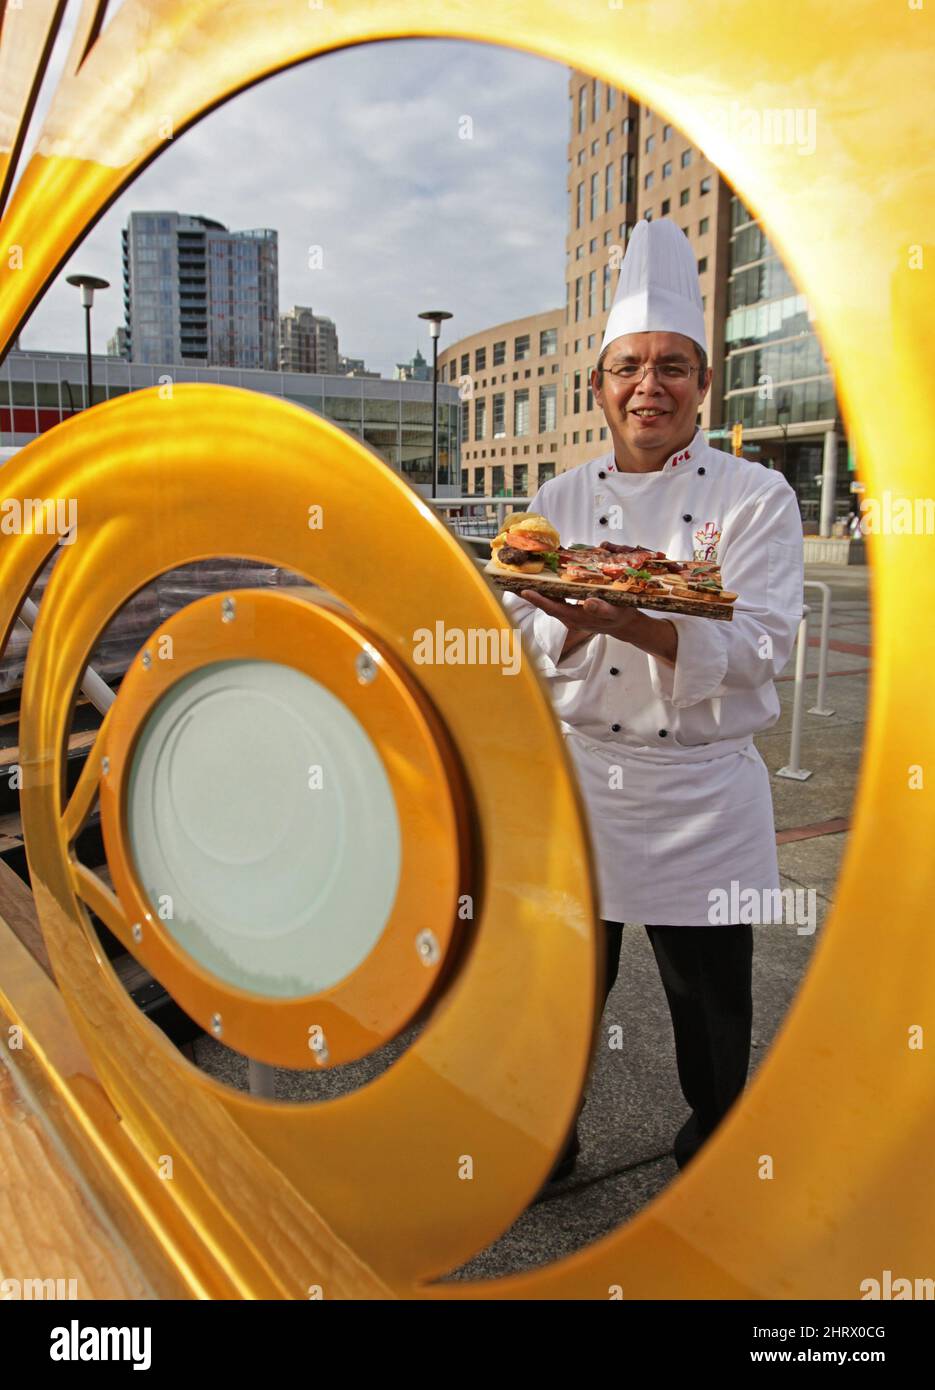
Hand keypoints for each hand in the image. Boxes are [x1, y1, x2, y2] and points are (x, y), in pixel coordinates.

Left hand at [519, 588, 643, 639]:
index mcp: (576, 618)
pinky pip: (554, 599)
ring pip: (548, 602)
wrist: (622, 624)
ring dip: (535, 590)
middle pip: (545, 605)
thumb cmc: (619, 617)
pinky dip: (546, 589)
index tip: (525, 591)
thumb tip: (588, 602)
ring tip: (520, 577)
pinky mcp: (571, 608)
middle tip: (512, 580)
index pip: (553, 608)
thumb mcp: (614, 612)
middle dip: (529, 594)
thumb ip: (601, 609)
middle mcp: (568, 617)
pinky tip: (541, 579)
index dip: (539, 600)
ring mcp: (568, 613)